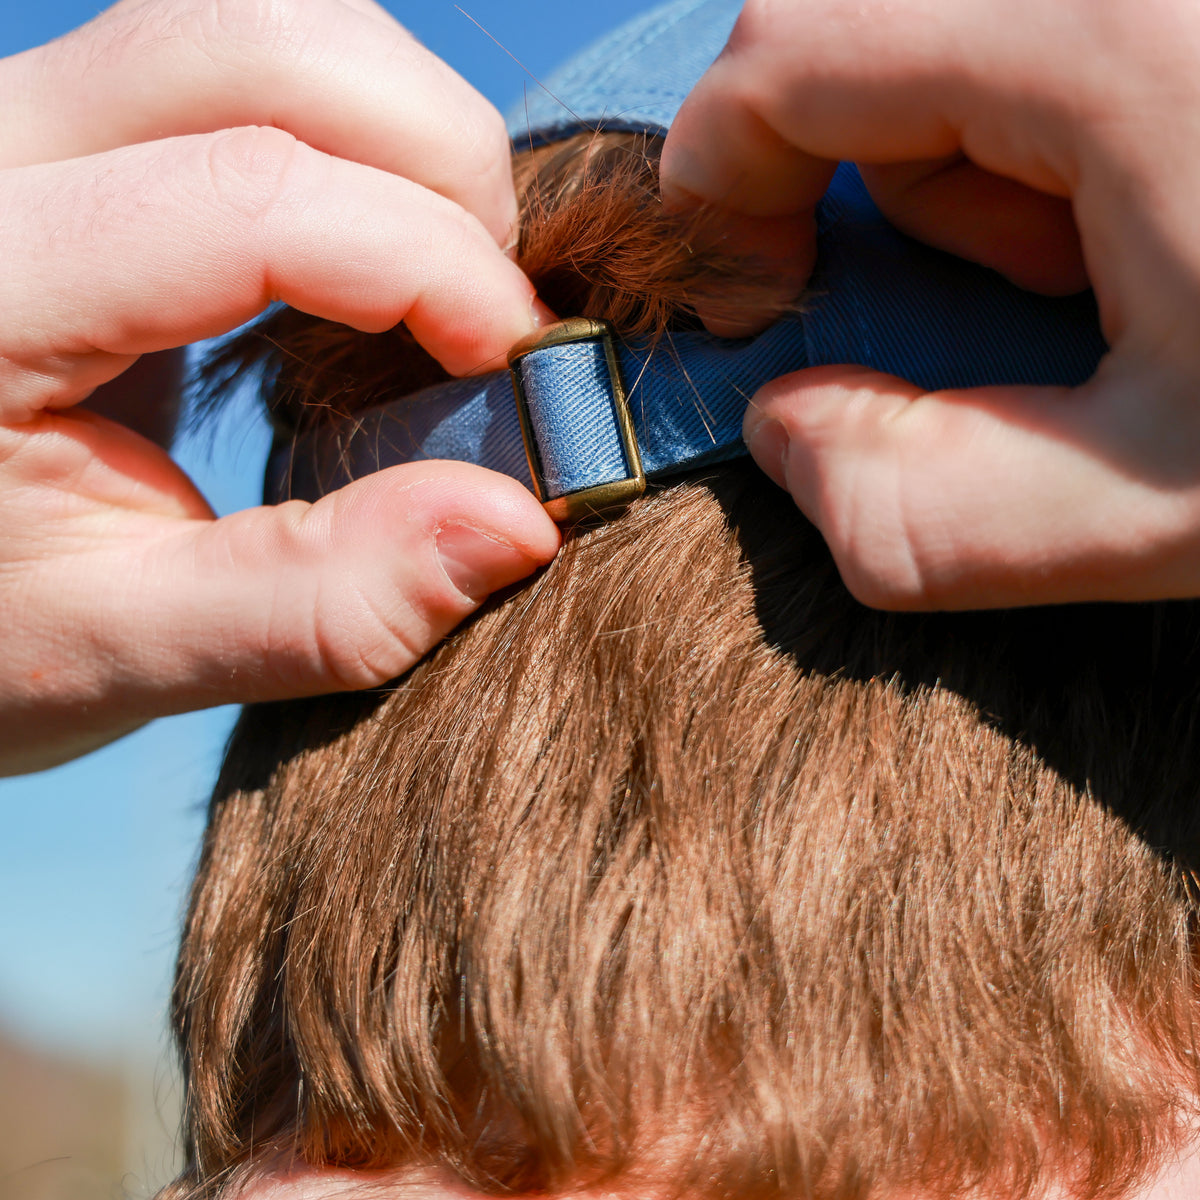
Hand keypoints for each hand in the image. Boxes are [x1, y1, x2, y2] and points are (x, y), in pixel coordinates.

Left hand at [0, 0, 559, 774]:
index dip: (430, 265)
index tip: (521, 368)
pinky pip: (236, 73)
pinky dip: (353, 140)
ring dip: (400, 132)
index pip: (249, 198)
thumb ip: (319, 603)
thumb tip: (520, 523)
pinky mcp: (67, 142)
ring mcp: (19, 129)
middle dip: (436, 158)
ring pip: (255, 28)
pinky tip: (376, 253)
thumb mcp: (127, 649)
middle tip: (494, 310)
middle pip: (256, 44)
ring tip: (447, 277)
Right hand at [661, 0, 1199, 609]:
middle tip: (992, 300)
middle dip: (878, 184)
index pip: (792, 49)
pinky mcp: (1181, 10)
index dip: (715, 185)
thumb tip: (785, 433)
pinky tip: (1155, 215)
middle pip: (867, 26)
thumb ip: (918, 508)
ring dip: (984, 159)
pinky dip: (1058, 120)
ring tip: (1098, 273)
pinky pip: (1048, 25)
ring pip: (960, 22)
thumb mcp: (1157, 512)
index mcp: (1120, 36)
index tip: (746, 299)